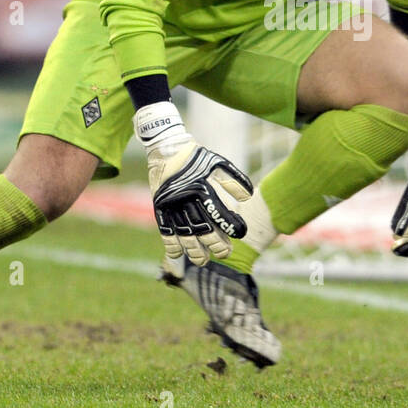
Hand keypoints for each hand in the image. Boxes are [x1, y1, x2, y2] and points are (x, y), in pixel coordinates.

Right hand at [135, 102, 251, 265]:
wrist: (166, 147)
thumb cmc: (196, 157)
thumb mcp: (217, 163)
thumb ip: (234, 180)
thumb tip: (248, 198)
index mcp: (200, 187)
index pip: (217, 213)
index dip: (230, 226)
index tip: (240, 234)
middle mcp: (185, 198)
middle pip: (201, 228)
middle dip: (215, 244)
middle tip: (225, 253)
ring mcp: (170, 205)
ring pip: (183, 234)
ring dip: (194, 250)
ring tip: (203, 261)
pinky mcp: (160, 208)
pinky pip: (164, 230)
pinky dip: (170, 243)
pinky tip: (179, 253)